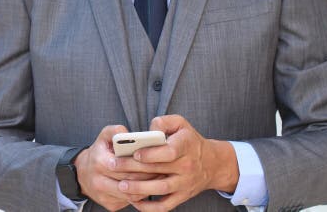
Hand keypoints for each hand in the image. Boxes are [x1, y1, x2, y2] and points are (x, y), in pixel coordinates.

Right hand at [74, 125, 159, 210]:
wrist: (83, 174)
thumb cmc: (99, 153)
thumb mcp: (103, 137)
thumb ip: (115, 131)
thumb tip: (128, 133)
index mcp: (99, 162)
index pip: (125, 165)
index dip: (142, 164)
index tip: (156, 159)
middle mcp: (99, 181)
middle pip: (131, 181)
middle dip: (149, 177)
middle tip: (164, 170)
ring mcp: (104, 196)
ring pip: (132, 195)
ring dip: (147, 189)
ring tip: (159, 180)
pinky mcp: (110, 205)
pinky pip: (129, 202)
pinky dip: (140, 196)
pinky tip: (148, 188)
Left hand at [113, 115, 238, 211]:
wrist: (212, 163)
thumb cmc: (189, 140)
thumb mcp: (180, 123)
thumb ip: (163, 122)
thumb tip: (149, 130)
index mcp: (186, 145)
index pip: (169, 151)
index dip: (151, 153)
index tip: (135, 153)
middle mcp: (187, 166)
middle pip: (159, 170)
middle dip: (134, 169)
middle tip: (114, 166)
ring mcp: (185, 183)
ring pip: (161, 189)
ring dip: (140, 189)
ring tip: (121, 186)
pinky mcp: (182, 196)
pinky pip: (166, 205)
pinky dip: (150, 207)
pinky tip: (135, 202)